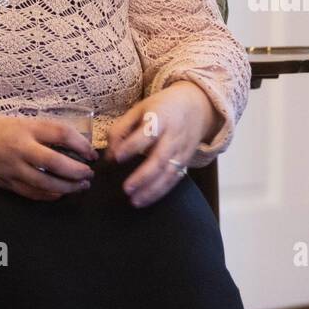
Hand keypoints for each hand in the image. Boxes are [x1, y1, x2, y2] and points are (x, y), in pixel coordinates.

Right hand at [0, 109, 96, 202]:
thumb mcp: (18, 121)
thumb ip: (41, 132)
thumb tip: (72, 143)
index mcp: (25, 127)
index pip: (62, 134)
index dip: (82, 144)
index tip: (92, 153)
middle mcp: (19, 147)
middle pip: (56, 162)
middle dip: (78, 171)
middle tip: (89, 174)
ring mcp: (10, 167)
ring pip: (45, 182)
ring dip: (67, 187)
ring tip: (81, 186)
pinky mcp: (3, 182)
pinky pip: (30, 193)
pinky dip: (48, 195)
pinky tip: (59, 193)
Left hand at [106, 81, 216, 207]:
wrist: (198, 106)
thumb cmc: (163, 107)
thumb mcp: (140, 109)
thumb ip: (121, 129)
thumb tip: (110, 156)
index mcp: (160, 117)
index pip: (147, 133)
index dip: (132, 146)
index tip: (117, 157)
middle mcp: (173, 135)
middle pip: (161, 158)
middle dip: (143, 176)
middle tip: (126, 188)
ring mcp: (181, 150)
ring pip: (169, 173)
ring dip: (152, 190)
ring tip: (135, 201)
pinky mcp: (186, 161)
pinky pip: (175, 179)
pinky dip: (161, 192)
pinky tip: (146, 200)